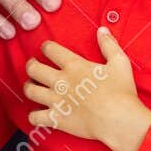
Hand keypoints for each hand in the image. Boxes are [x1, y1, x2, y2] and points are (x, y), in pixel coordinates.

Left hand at [24, 26, 150, 150]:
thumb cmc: (121, 91)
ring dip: (28, 87)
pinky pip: (34, 117)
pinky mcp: (56, 119)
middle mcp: (60, 81)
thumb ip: (109, 44)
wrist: (119, 120)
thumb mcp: (120, 62)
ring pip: (30, 91)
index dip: (45, 47)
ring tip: (32, 86)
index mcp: (74, 65)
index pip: (50, 49)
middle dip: (30, 65)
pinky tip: (38, 113)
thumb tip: (102, 30)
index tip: (46, 48)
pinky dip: (33, 115)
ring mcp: (56, 101)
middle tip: (32, 65)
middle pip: (33, 68)